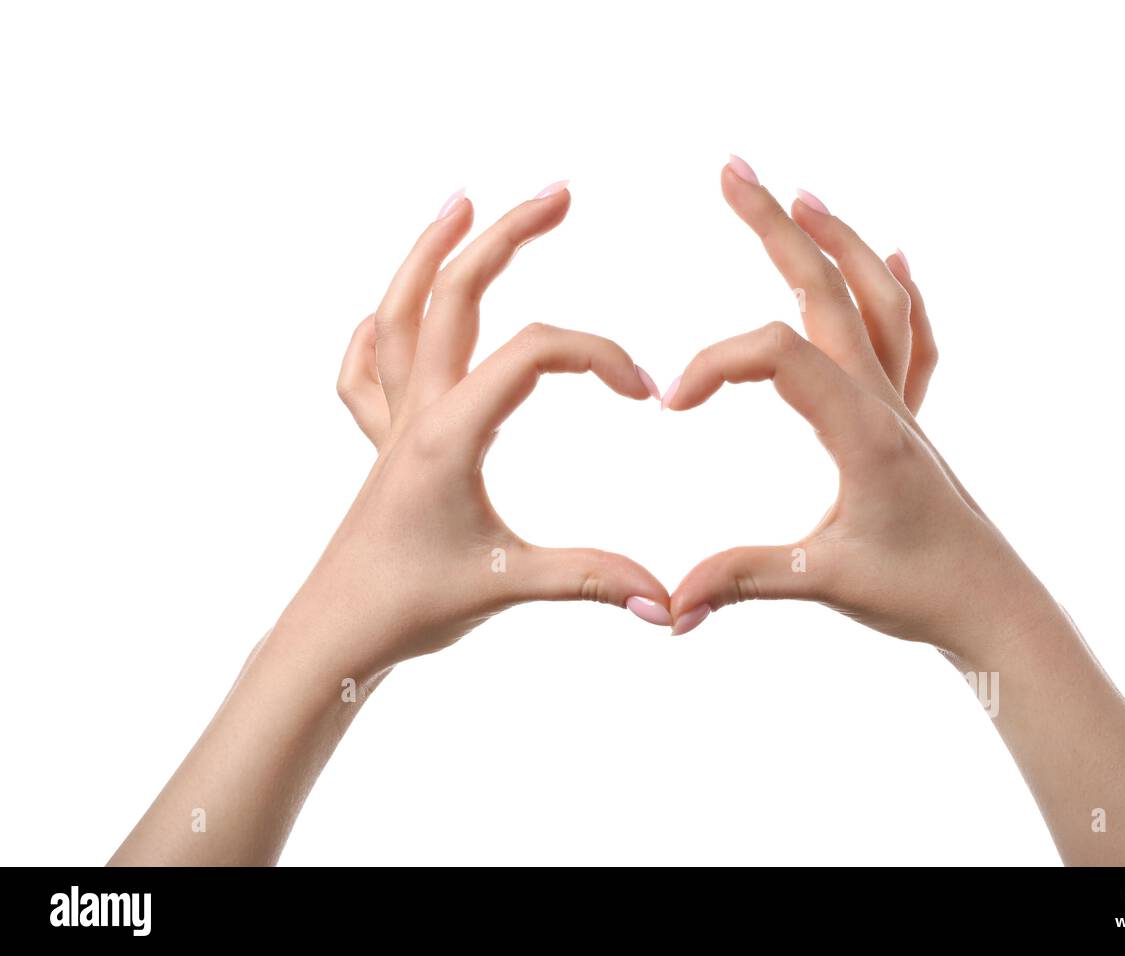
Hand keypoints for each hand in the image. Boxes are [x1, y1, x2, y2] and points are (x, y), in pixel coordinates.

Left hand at [288, 184, 671, 678]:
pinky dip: (378, 328)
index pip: (531, 352)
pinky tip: (388, 314)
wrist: (334, 634)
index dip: (597, 355)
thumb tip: (667, 603)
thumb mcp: (510, 584)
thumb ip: (594, 580)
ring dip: (431, 252)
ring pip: (401, 314)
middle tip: (559, 192)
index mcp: (450, 432)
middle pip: (454, 294)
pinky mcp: (382, 446)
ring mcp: (392, 424)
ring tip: (462, 203)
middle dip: (507, 235)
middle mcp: (416, 412)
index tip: (642, 393)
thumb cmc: (411, 606)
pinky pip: (367, 370)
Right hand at [666, 159, 1052, 655]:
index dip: (715, 363)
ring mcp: (900, 407)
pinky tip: (896, 258)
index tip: (670, 404)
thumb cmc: (920, 592)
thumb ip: (741, 580)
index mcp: (862, 428)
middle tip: (732, 171)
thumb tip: (672, 606)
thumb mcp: (823, 582)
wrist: (994, 606)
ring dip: (838, 242)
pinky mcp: (909, 423)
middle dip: (774, 227)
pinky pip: (913, 339)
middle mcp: (883, 401)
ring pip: (875, 299)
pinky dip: (901, 292)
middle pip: (827, 290)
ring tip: (800, 197)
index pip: (777, 354)